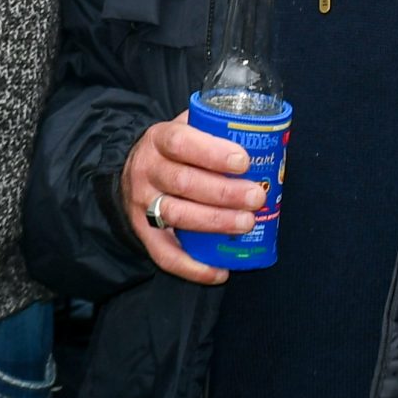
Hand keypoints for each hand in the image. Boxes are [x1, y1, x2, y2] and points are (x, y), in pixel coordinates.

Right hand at [119, 112, 259, 284]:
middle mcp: (147, 170)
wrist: (132, 171)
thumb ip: (216, 128)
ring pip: (177, 215)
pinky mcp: (143, 232)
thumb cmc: (176, 149)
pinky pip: (164, 254)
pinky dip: (192, 267)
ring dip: (215, 222)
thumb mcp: (188, 126)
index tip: (243, 161)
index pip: (181, 142)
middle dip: (224, 192)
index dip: (212, 153)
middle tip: (257, 197)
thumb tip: (266, 136)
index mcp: (159, 139)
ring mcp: (143, 203)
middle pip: (183, 182)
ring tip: (247, 223)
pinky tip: (220, 271)